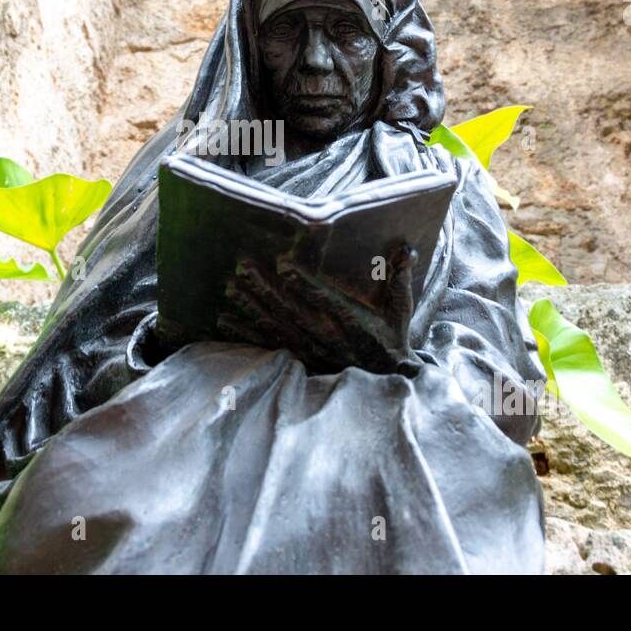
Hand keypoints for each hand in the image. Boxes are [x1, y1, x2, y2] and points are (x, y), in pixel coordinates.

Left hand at [217, 246, 417, 373]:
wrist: (386, 381)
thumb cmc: (392, 340)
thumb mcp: (401, 311)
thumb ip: (401, 280)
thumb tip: (406, 249)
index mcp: (351, 322)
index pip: (323, 299)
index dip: (303, 282)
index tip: (284, 264)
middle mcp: (326, 337)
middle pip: (290, 311)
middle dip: (265, 289)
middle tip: (244, 268)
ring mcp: (309, 351)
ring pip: (275, 327)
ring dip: (251, 307)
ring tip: (230, 289)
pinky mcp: (297, 360)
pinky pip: (266, 345)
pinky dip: (244, 334)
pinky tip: (224, 320)